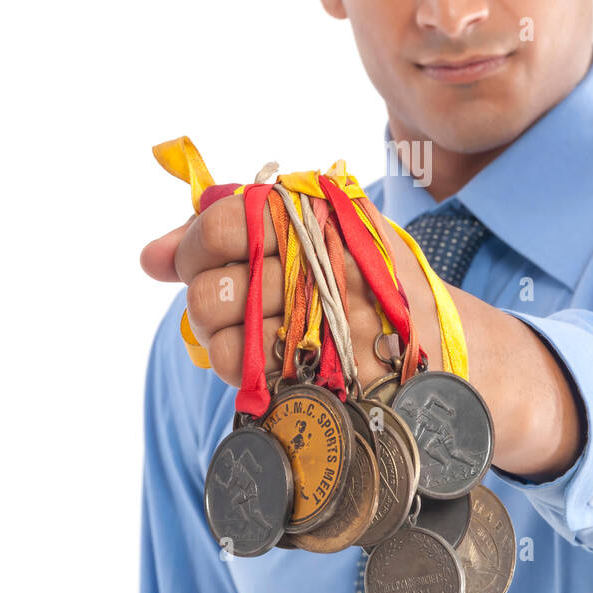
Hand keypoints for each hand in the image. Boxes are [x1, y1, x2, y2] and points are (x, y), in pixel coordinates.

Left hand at [139, 192, 442, 392]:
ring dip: (223, 333)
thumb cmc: (367, 278)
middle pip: (210, 288)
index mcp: (323, 217)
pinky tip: (271, 352)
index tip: (199, 257)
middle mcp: (327, 269)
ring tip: (255, 325)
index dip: (194, 245)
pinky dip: (245, 364)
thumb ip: (232, 225)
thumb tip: (149, 256)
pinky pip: (246, 373)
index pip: (224, 223)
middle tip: (233, 298)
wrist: (443, 345)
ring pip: (218, 333)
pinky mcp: (330, 376)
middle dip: (206, 296)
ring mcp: (330, 328)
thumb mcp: (319, 229)